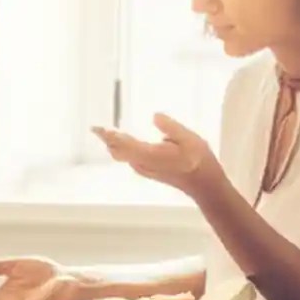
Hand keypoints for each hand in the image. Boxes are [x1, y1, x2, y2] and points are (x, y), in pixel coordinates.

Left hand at [92, 114, 221, 196]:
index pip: (123, 144)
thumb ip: (169, 127)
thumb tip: (154, 115)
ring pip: (122, 156)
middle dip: (107, 139)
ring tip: (105, 132)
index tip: (97, 128)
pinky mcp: (148, 170)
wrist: (203, 183)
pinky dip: (122, 149)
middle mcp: (142, 163)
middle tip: (96, 128)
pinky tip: (123, 142)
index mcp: (149, 154)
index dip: (109, 135)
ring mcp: (144, 168)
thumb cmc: (197, 159)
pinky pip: (128, 158)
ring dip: (113, 144)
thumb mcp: (188, 138)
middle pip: (117, 151)